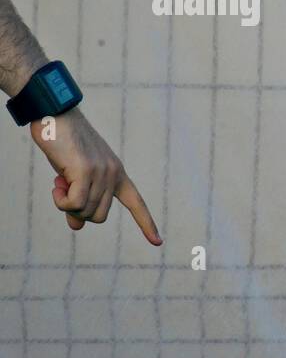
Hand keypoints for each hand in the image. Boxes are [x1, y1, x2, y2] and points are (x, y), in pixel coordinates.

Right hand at [29, 107, 161, 244]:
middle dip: (78, 211)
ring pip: (85, 212)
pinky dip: (61, 201)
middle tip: (64, 191)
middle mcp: (114, 174)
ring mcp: (102, 173)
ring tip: (60, 181)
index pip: (137, 203)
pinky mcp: (86, 171)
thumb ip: (80, 198)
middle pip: (98, 216)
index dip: (146, 224)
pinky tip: (57, 183)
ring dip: (66, 203)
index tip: (158, 242)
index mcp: (118, 174)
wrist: (55, 115)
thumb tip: (77, 226)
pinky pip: (73, 204)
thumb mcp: (75, 175)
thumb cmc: (64, 145)